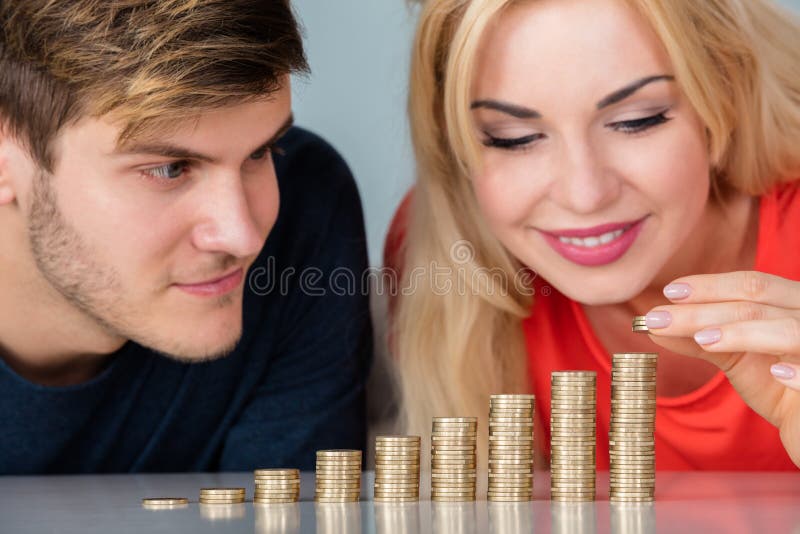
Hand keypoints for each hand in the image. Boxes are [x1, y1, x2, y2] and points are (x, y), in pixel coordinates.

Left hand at [643, 271, 799, 466]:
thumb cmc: (780, 391)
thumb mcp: (736, 358)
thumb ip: (701, 339)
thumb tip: (654, 324)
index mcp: (792, 305)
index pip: (753, 285)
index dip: (711, 286)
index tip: (669, 292)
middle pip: (759, 303)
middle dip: (705, 310)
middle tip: (659, 318)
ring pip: (788, 330)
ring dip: (743, 333)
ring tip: (703, 339)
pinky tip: (776, 375)